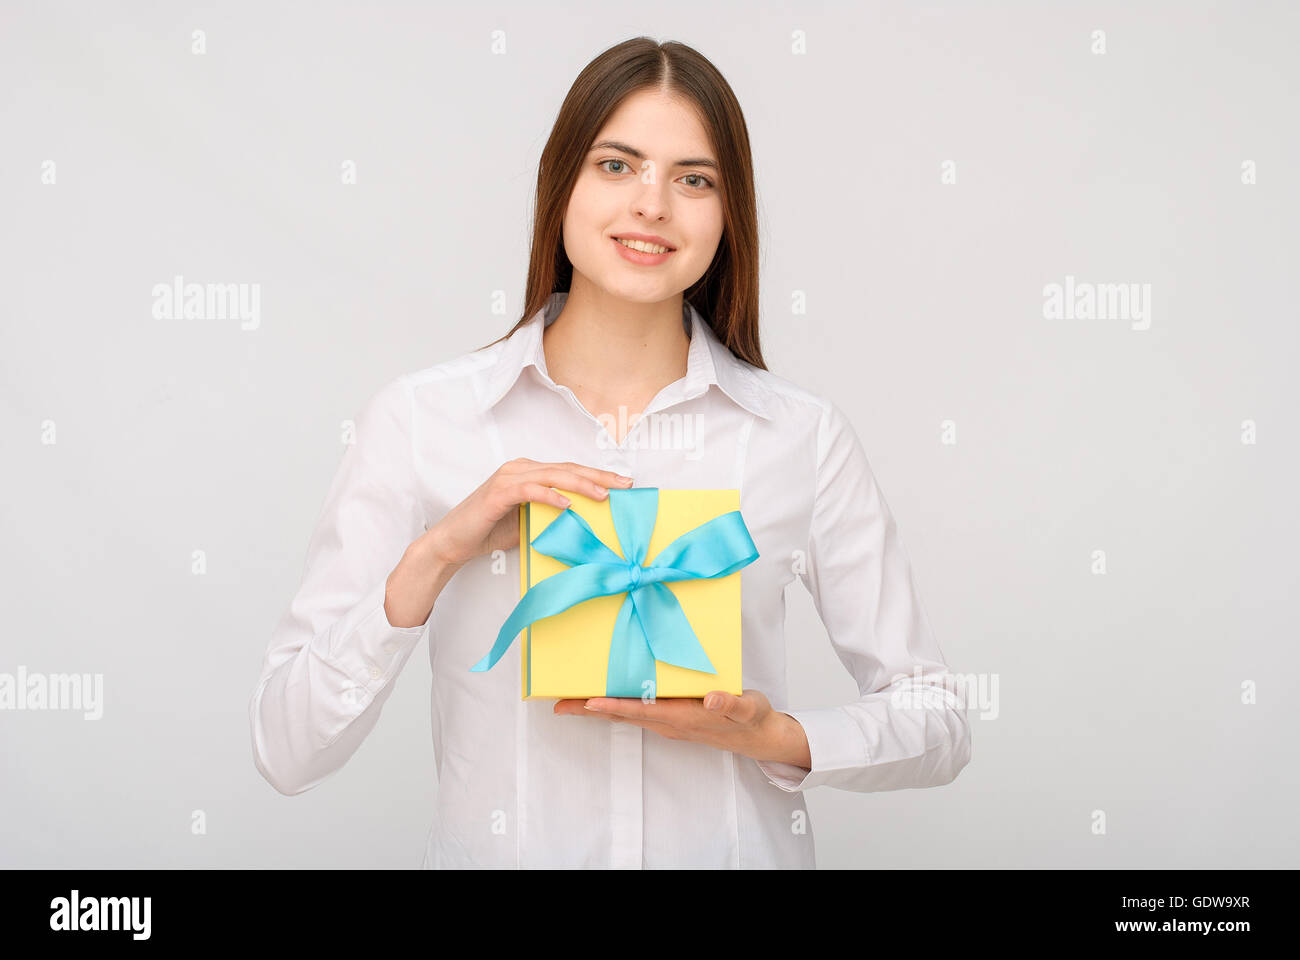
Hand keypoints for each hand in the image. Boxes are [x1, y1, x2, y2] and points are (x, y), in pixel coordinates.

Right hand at [423, 458, 633, 565]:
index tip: (624, 484)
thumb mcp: (528, 523)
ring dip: (581, 484)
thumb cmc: (488, 532)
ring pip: (553, 475)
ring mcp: (509, 478)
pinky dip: (550, 496)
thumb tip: (582, 523)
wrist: (451, 542)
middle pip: (567, 469)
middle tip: (626, 484)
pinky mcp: (499, 493)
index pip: (569, 471)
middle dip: (599, 476)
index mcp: (529, 472)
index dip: (597, 476)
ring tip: (604, 495)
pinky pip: (530, 490)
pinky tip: (568, 504)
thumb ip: (550, 516)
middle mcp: (520, 469)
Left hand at [554, 689, 811, 768]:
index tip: (588, 702)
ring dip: (598, 708)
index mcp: (683, 717)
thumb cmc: (753, 718)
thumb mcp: (748, 708)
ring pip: (626, 714)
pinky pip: (637, 710)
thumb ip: (730, 704)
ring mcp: (668, 721)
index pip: (641, 710)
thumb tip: (709, 700)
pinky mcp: (671, 717)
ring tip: (569, 699)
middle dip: (590, 709)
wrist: (760, 737)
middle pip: (623, 715)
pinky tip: (606, 695)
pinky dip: (616, 704)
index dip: (614, 706)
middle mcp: (669, 722)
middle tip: (557, 702)